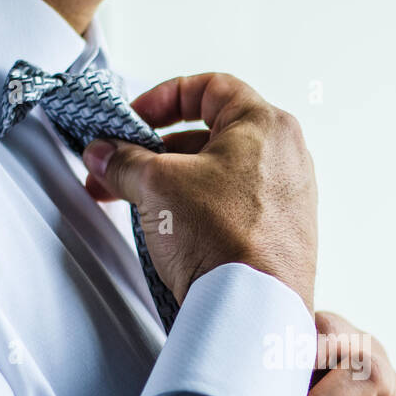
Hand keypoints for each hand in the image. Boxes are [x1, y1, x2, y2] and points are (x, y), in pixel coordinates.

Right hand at [82, 73, 317, 310]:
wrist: (253, 307)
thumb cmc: (222, 238)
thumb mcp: (156, 185)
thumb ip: (124, 161)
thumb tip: (105, 154)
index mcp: (266, 124)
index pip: (209, 88)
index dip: (162, 98)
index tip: (134, 120)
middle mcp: (287, 156)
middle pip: (212, 134)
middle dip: (157, 151)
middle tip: (121, 168)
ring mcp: (290, 197)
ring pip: (221, 174)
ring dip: (174, 183)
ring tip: (137, 203)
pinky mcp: (284, 234)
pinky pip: (236, 207)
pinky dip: (200, 209)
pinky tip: (171, 229)